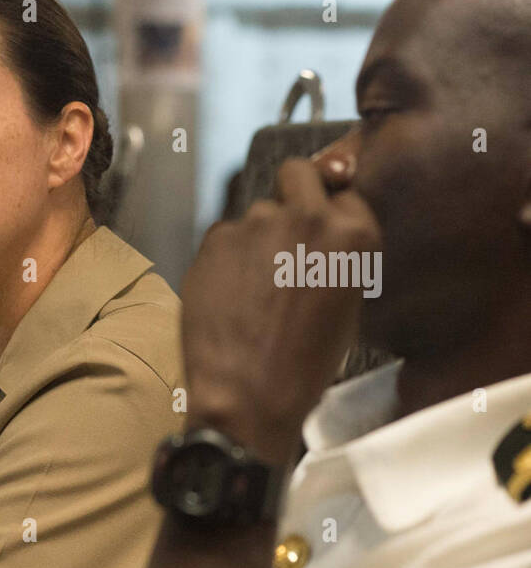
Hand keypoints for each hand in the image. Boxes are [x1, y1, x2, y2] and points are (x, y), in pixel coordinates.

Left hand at [181, 145, 379, 463]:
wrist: (248, 394)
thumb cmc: (304, 363)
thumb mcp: (345, 305)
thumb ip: (335, 254)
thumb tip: (320, 227)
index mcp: (353, 234)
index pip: (343, 192)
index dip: (327, 211)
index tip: (318, 230)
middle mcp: (306, 217)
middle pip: (297, 173)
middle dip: (292, 192)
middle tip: (283, 231)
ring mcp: (256, 225)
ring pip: (255, 211)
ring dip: (254, 236)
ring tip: (251, 286)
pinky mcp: (215, 240)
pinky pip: (222, 236)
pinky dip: (224, 257)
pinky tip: (226, 294)